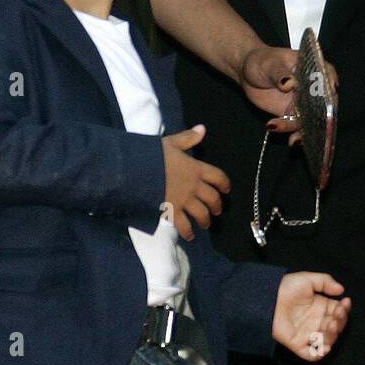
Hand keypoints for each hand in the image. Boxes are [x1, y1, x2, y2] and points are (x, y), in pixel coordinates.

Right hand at [160, 124, 228, 240]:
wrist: (138, 172)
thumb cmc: (154, 155)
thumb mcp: (171, 143)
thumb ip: (188, 138)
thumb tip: (202, 129)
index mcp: (196, 168)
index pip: (217, 176)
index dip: (224, 183)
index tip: (227, 190)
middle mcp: (194, 186)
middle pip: (212, 198)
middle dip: (216, 205)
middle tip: (217, 211)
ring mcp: (184, 200)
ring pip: (202, 213)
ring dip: (205, 220)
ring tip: (206, 224)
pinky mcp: (172, 211)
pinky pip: (184, 224)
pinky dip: (188, 231)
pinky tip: (190, 236)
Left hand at [241, 44, 339, 145]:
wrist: (248, 73)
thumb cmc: (262, 61)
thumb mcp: (270, 64)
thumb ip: (280, 73)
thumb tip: (289, 83)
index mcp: (314, 68)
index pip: (328, 79)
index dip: (329, 92)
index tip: (325, 103)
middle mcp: (314, 88)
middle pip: (324, 104)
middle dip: (320, 120)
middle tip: (310, 127)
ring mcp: (305, 103)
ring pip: (312, 120)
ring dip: (303, 130)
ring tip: (290, 136)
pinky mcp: (294, 115)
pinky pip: (299, 127)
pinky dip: (295, 135)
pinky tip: (289, 139)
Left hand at [272, 271, 350, 360]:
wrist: (267, 299)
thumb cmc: (287, 288)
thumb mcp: (308, 279)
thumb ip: (325, 282)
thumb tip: (341, 290)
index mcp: (320, 307)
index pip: (338, 311)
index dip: (344, 309)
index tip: (345, 302)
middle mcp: (316, 321)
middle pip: (336, 327)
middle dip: (341, 321)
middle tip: (338, 313)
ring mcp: (307, 334)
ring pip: (327, 341)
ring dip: (333, 335)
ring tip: (331, 324)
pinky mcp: (297, 344)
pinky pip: (311, 355)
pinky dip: (319, 354)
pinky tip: (325, 346)